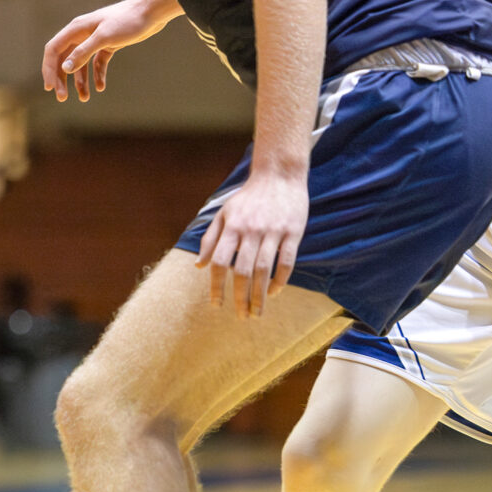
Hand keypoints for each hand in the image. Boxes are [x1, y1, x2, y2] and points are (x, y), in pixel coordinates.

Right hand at [41, 0, 168, 101]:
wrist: (152, 12)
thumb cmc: (127, 21)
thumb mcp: (104, 38)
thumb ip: (83, 52)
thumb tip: (64, 68)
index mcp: (76, 29)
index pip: (53, 50)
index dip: (49, 69)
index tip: (50, 88)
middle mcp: (82, 34)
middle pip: (64, 59)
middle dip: (62, 79)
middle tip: (62, 98)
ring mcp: (95, 40)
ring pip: (81, 64)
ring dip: (80, 81)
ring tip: (84, 98)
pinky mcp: (108, 45)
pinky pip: (97, 63)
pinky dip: (97, 75)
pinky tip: (101, 87)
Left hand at [194, 170, 306, 317]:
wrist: (279, 174)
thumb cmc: (247, 197)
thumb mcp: (223, 214)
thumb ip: (211, 239)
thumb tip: (199, 265)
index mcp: (231, 227)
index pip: (220, 262)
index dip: (216, 286)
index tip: (216, 305)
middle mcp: (250, 230)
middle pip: (242, 270)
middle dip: (240, 297)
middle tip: (240, 317)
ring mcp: (273, 231)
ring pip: (264, 269)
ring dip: (259, 294)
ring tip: (256, 313)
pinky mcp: (293, 232)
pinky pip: (287, 261)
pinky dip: (281, 279)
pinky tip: (274, 293)